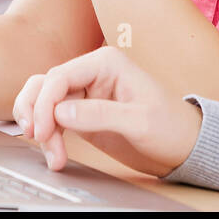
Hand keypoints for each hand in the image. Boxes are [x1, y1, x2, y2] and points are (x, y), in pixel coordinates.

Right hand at [12, 46, 202, 176]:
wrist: (182, 145)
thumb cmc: (170, 125)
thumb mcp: (140, 121)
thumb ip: (101, 114)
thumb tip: (61, 113)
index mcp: (105, 63)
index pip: (60, 76)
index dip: (45, 103)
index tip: (43, 130)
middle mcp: (91, 73)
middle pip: (45, 86)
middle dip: (36, 113)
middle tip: (38, 138)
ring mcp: (84, 93)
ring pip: (43, 102)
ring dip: (39, 127)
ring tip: (52, 155)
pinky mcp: (82, 114)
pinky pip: (52, 119)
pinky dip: (48, 136)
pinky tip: (55, 156)